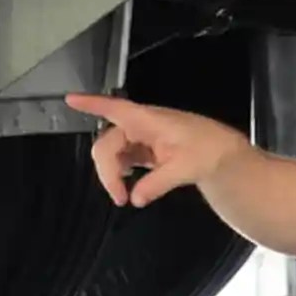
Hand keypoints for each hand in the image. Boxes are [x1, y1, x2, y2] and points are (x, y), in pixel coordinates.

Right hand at [65, 92, 249, 207]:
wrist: (225, 154)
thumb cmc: (209, 149)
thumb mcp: (185, 167)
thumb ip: (158, 182)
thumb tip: (137, 196)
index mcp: (149, 120)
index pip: (116, 109)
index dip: (91, 104)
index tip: (70, 99)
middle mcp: (143, 125)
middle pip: (108, 142)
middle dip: (107, 170)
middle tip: (119, 196)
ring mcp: (144, 137)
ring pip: (114, 152)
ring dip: (113, 173)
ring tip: (123, 195)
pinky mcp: (148, 148)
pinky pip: (125, 158)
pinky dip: (122, 171)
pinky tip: (129, 185)